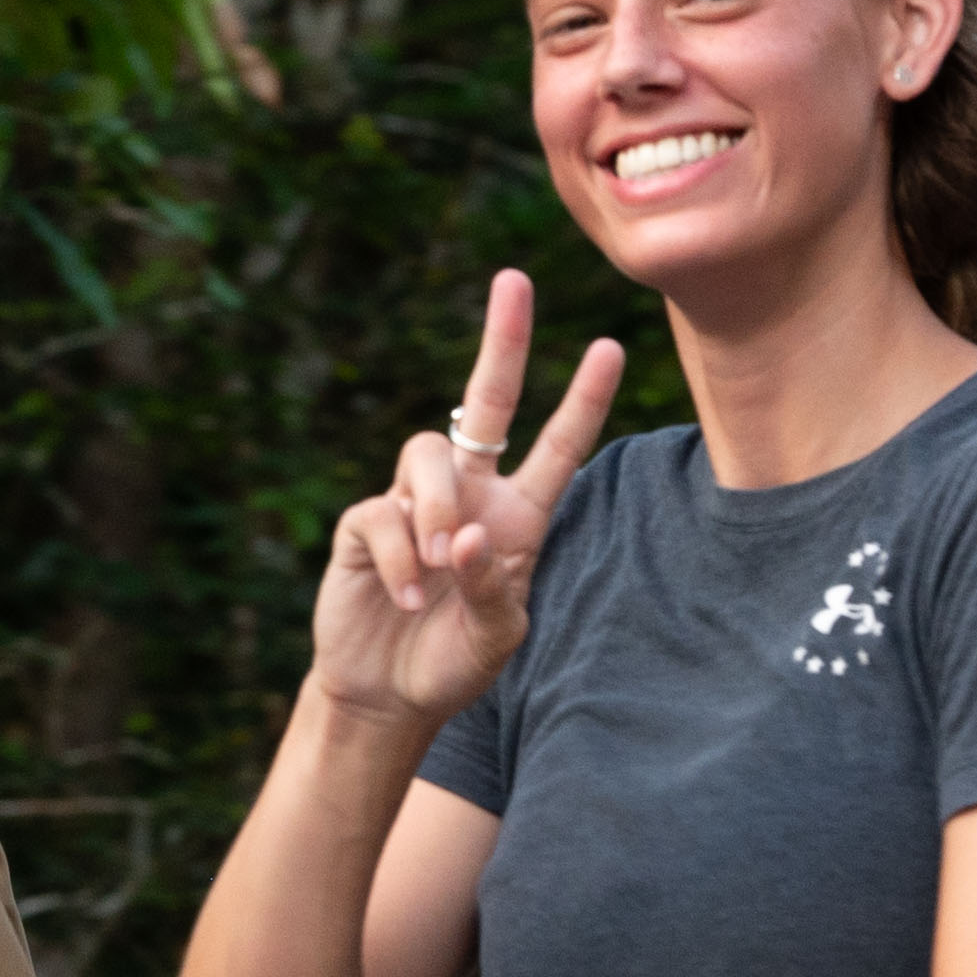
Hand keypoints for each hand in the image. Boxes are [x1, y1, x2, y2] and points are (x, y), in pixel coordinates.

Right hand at [308, 271, 623, 733]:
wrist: (386, 695)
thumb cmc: (452, 663)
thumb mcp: (498, 636)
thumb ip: (493, 588)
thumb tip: (465, 537)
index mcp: (518, 517)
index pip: (557, 447)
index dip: (583, 400)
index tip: (611, 347)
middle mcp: (468, 495)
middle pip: (486, 401)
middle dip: (502, 340)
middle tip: (515, 281)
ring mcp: (412, 505)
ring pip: (427, 455)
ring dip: (437, 506)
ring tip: (443, 562)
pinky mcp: (365, 526)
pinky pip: (383, 515)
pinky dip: (402, 558)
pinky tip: (407, 598)